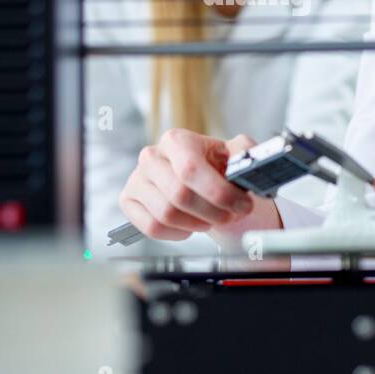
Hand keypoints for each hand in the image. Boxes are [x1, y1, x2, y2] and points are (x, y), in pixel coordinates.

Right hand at [118, 129, 280, 241]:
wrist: (203, 185)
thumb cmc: (217, 171)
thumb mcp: (236, 157)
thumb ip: (244, 152)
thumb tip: (246, 156)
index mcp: (176, 140)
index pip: (191, 169)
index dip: (219, 193)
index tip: (242, 205)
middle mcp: (151, 156)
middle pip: (179, 195)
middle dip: (213, 212)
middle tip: (230, 215)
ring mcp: (137, 179)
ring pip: (166, 215)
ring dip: (197, 224)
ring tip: (211, 218)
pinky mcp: (128, 201)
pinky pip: (152, 227)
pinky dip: (177, 233)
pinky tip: (190, 225)